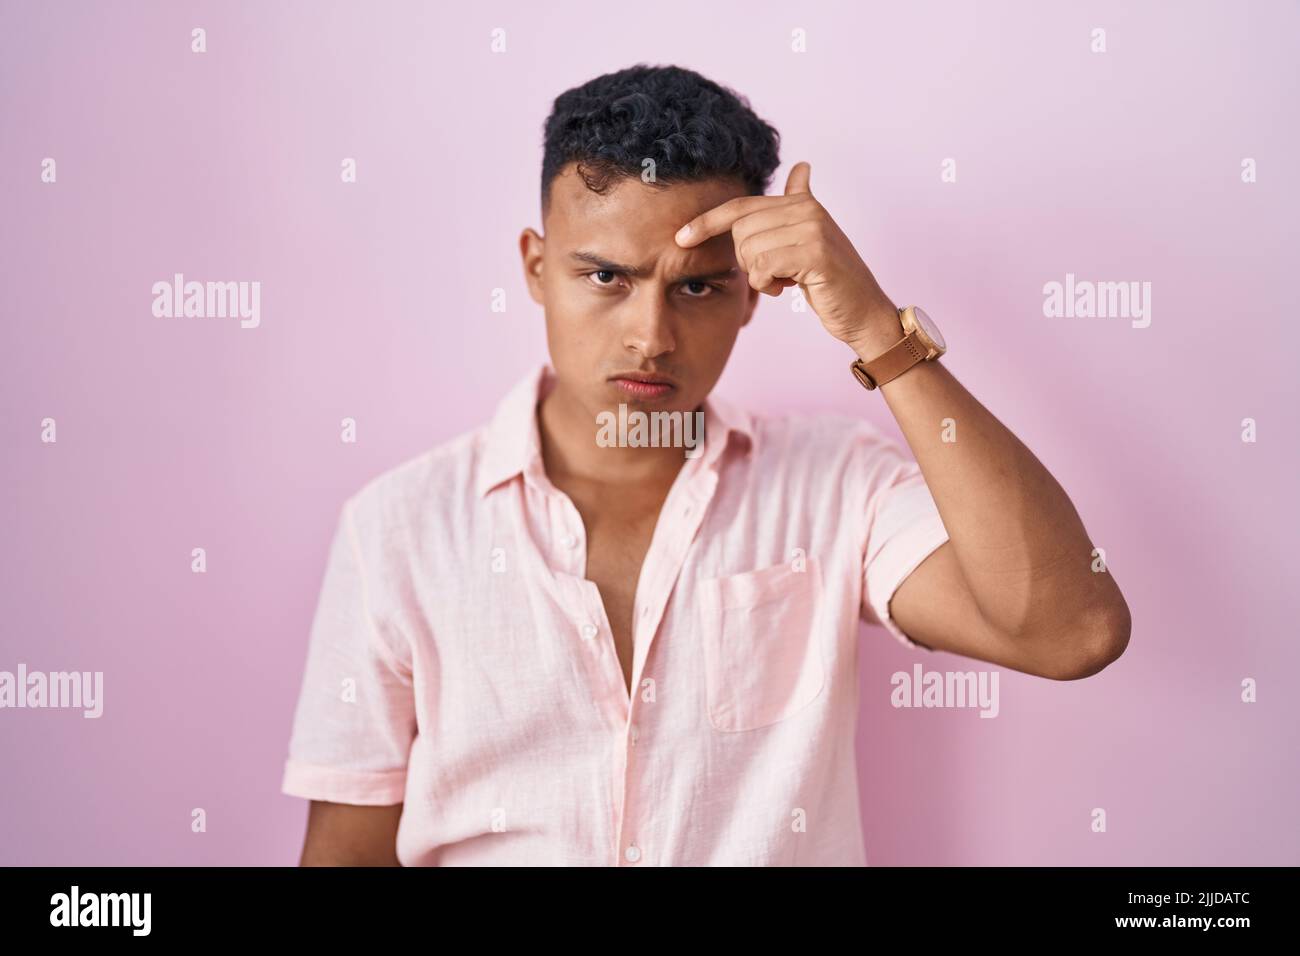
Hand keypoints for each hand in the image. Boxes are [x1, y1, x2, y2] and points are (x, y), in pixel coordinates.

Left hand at [674, 161, 901, 355]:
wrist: (864, 311)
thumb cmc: (831, 281)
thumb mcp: (811, 239)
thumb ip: (799, 206)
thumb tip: (801, 167)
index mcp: (801, 203)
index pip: (741, 207)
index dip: (707, 222)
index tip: (680, 238)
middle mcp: (806, 209)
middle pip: (740, 232)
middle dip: (748, 261)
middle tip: (774, 275)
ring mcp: (812, 229)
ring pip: (749, 251)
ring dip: (759, 277)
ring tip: (785, 281)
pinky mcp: (815, 253)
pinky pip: (763, 267)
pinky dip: (767, 285)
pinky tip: (788, 288)